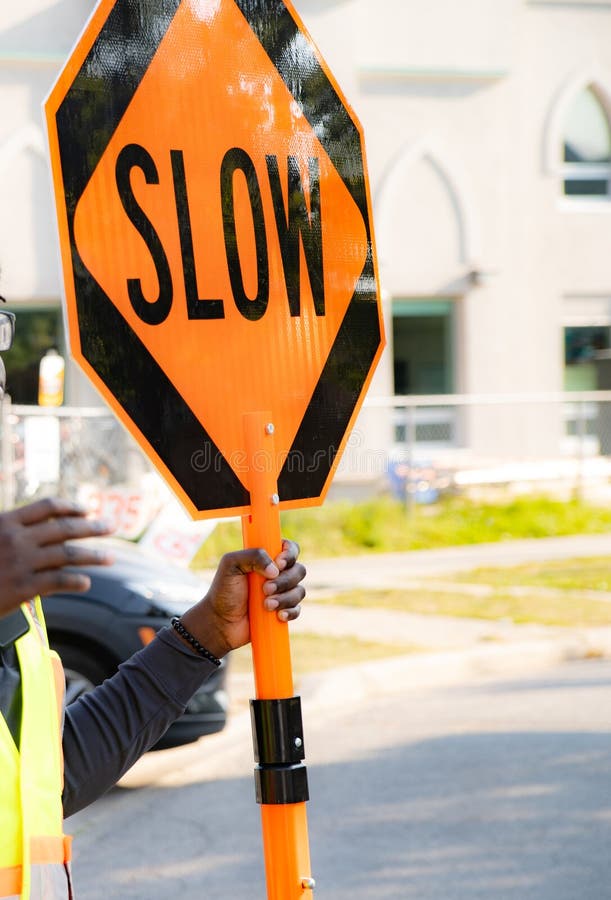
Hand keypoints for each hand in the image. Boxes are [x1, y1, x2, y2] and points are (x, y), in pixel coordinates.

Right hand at [0, 498, 112, 616]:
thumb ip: (10, 527)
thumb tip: (33, 523)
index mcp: (7, 522)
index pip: (47, 507)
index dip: (70, 507)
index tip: (87, 508)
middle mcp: (17, 539)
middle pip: (64, 529)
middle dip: (91, 527)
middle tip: (111, 526)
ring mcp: (21, 564)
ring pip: (68, 555)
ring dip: (93, 555)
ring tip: (110, 557)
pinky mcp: (23, 589)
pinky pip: (58, 582)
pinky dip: (76, 581)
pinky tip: (86, 582)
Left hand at [179, 540, 304, 658]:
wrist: (220, 622)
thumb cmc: (223, 591)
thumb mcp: (230, 565)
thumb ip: (252, 556)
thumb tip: (275, 569)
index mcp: (266, 558)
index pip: (289, 548)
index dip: (289, 554)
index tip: (278, 564)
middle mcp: (277, 574)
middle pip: (299, 570)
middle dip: (284, 581)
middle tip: (265, 589)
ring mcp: (281, 593)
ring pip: (299, 591)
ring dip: (285, 598)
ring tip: (266, 606)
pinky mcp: (283, 610)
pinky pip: (297, 609)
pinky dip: (290, 612)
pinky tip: (278, 616)